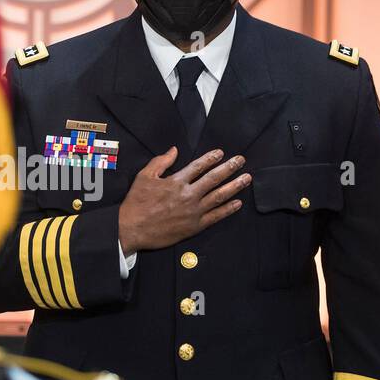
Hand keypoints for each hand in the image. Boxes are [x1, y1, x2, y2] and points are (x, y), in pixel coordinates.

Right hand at [117, 147, 250, 253]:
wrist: (132, 229)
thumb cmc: (136, 203)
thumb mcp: (144, 177)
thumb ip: (161, 162)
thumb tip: (174, 150)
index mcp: (176, 181)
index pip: (199, 166)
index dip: (211, 158)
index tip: (221, 153)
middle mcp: (188, 195)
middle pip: (214, 178)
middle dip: (230, 168)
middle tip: (241, 161)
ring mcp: (193, 211)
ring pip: (219, 196)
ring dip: (235, 186)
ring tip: (246, 179)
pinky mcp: (194, 226)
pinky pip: (216, 216)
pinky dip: (228, 209)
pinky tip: (238, 203)